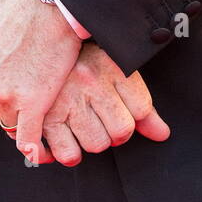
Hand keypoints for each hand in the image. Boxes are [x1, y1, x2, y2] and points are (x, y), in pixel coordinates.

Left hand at [0, 0, 81, 159]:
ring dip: (26, 118)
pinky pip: (28, 138)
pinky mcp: (33, 103)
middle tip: (29, 84)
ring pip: (13, 124)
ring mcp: (6, 97)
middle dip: (10, 103)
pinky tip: (40, 150)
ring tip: (41, 101)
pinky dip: (34, 147)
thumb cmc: (12, 0)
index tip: (12, 79)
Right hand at [28, 43, 169, 166]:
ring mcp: (68, 99)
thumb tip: (161, 135)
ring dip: (92, 140)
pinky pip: (69, 154)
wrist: (40, 48)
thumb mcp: (116, 74)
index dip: (133, 115)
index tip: (121, 108)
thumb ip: (141, 107)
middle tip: (101, 118)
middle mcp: (91, 81)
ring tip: (84, 123)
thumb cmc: (82, 65)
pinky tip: (69, 137)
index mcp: (111, 66)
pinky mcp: (46, 117)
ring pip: (97, 145)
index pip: (141, 109)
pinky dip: (70, 153)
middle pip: (121, 131)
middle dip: (114, 132)